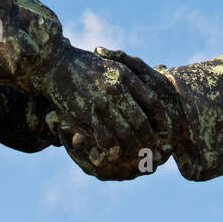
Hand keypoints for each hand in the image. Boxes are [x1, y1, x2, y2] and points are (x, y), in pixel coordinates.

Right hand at [40, 46, 172, 180]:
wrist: (55, 65)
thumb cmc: (87, 65)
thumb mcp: (113, 65)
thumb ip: (132, 79)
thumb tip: (152, 100)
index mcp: (126, 76)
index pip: (153, 102)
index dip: (162, 119)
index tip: (166, 130)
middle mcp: (115, 90)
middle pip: (141, 122)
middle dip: (149, 139)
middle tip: (153, 149)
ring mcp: (100, 104)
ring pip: (124, 135)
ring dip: (131, 149)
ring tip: (136, 156)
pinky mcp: (85, 116)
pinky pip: (104, 139)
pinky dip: (111, 149)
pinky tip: (114, 153)